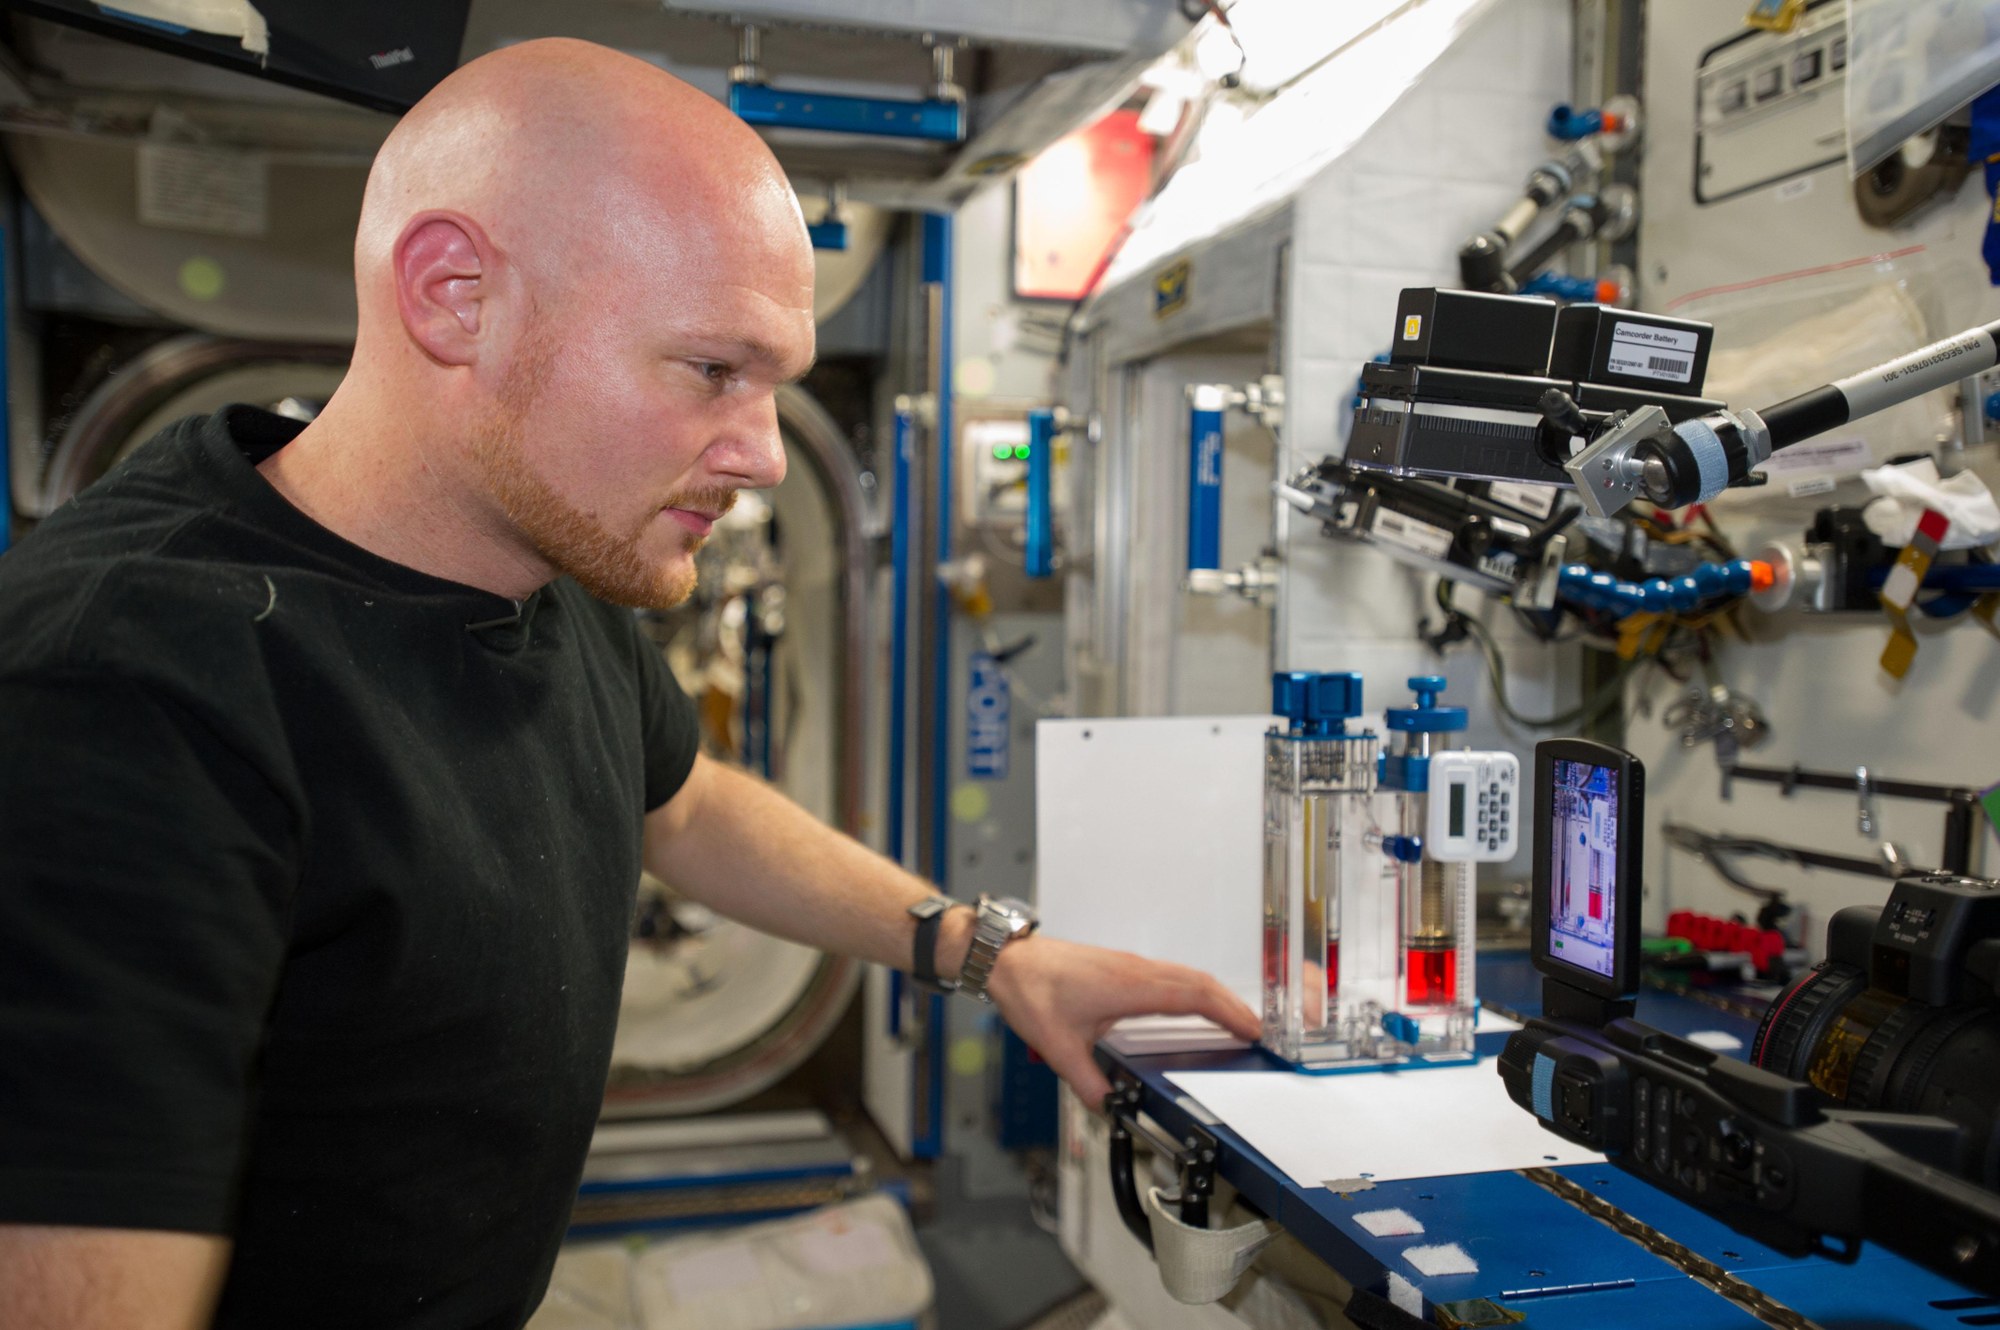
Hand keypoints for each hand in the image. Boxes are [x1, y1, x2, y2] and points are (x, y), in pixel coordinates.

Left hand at [984, 934, 1260, 1109]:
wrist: (1007, 960)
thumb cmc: (1030, 991)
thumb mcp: (1057, 1046)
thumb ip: (1086, 1082)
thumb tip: (1108, 1107)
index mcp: (1129, 987)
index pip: (1194, 996)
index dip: (1228, 1012)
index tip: (1253, 1029)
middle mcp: (1136, 971)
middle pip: (1199, 983)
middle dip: (1233, 1005)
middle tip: (1259, 1031)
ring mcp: (1130, 966)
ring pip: (1186, 976)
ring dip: (1215, 996)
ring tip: (1235, 1020)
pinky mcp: (1120, 967)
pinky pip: (1170, 975)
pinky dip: (1193, 990)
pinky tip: (1193, 1006)